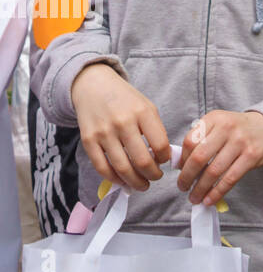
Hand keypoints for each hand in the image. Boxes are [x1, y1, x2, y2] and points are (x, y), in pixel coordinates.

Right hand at [70, 63, 169, 191]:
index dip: (164, 159)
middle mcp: (123, 122)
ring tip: (142, 185)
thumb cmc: (126, 100)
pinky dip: (114, 179)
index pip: (160, 144)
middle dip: (152, 175)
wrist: (94, 87)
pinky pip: (102, 168)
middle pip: (142, 160)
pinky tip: (123, 181)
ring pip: (122, 167)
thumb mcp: (146, 107)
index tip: (164, 162)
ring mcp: (104, 132)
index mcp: (143, 112)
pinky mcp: (88, 141)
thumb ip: (155, 130)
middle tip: (155, 178)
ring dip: (135, 182)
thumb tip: (163, 158)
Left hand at [177, 110, 262, 205]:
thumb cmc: (236, 130)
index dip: (182, 160)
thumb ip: (199, 140)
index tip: (180, 171)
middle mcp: (227, 127)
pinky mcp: (252, 155)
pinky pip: (230, 179)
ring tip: (194, 198)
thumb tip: (180, 166)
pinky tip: (209, 200)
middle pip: (199, 157)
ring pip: (213, 171)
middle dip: (187, 177)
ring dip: (200, 189)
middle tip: (183, 188)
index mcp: (214, 118)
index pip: (190, 142)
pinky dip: (217, 193)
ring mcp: (240, 141)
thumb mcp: (218, 126)